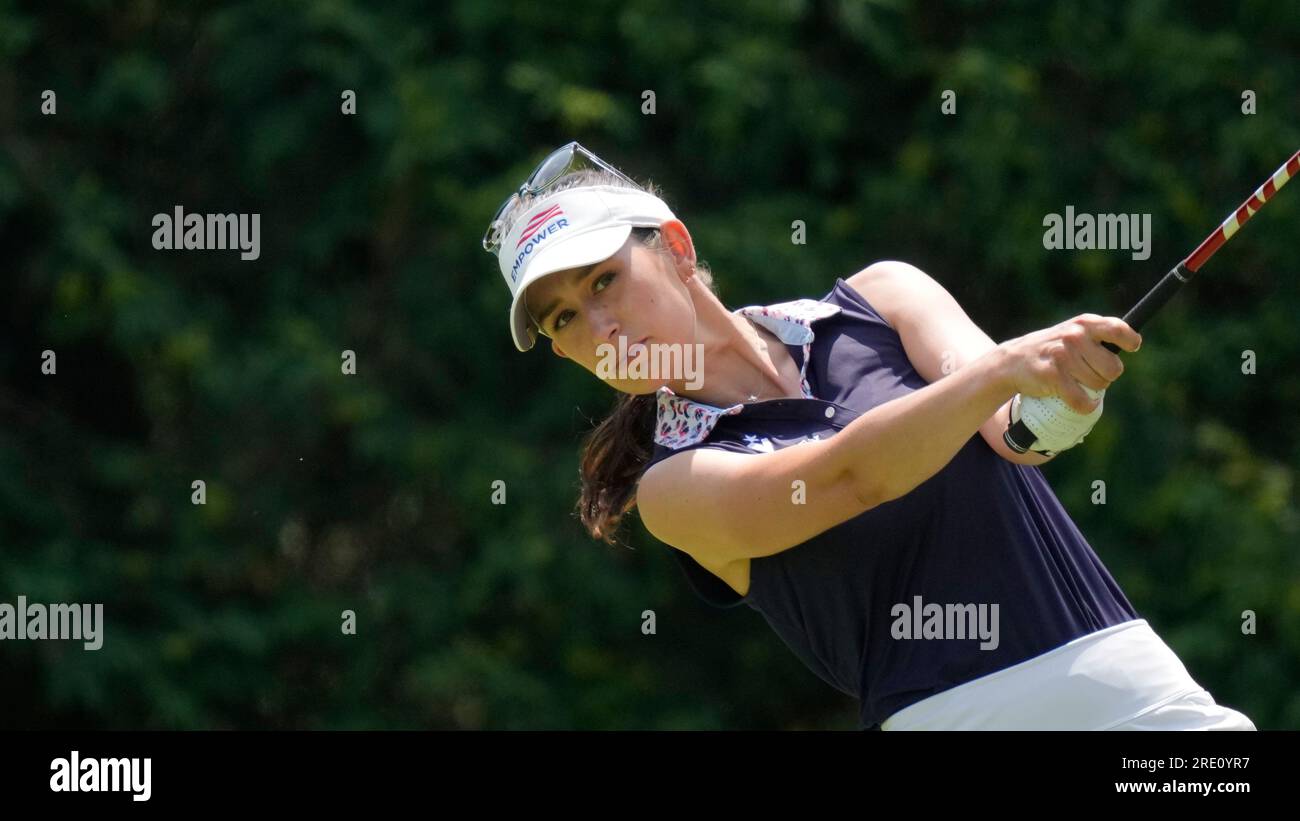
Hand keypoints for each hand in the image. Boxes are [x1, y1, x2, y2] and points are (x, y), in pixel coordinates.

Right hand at [999, 313, 1141, 413]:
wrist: (1012, 361)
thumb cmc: (1051, 348)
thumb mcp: (1074, 332)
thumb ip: (1099, 335)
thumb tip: (1134, 343)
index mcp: (1084, 323)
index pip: (1119, 329)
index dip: (1130, 341)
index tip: (1131, 347)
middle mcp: (1074, 336)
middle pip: (1114, 368)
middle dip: (1106, 375)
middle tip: (1090, 373)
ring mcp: (1063, 356)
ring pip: (1099, 385)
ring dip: (1092, 389)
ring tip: (1075, 381)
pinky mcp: (1052, 376)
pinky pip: (1083, 400)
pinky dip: (1085, 406)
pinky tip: (1081, 401)